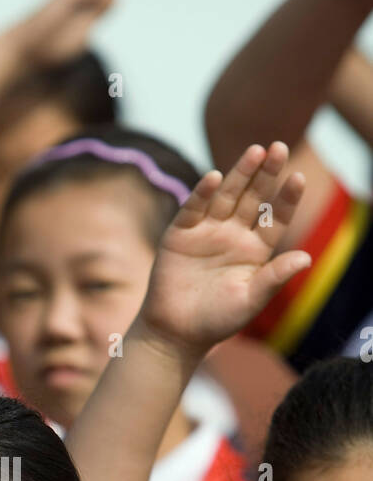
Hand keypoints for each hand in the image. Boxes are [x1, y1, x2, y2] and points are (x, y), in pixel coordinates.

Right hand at [138, 143, 310, 353]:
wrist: (175, 332)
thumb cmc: (216, 320)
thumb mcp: (250, 300)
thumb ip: (275, 278)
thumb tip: (306, 258)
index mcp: (255, 250)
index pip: (274, 218)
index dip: (286, 199)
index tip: (298, 178)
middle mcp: (233, 235)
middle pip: (253, 198)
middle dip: (266, 174)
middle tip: (279, 148)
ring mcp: (207, 231)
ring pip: (227, 196)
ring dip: (240, 173)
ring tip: (256, 152)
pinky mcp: (180, 233)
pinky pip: (194, 208)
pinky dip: (203, 193)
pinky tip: (214, 177)